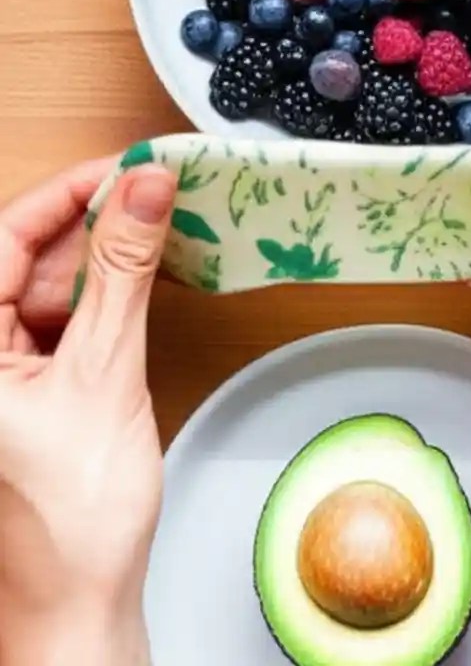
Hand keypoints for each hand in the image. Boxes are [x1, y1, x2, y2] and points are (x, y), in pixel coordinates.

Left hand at [0, 160, 177, 665]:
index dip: (69, 194)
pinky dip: (105, 303)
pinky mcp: (28, 387)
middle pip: (25, 258)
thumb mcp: (102, 375)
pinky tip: (144, 288)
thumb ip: (123, 276)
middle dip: (93, 227)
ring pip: (48, 289)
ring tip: (162, 242)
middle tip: (160, 199)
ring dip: (105, 265)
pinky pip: (62, 323)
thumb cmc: (70, 514)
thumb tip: (142, 196)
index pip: (3, 236)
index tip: (128, 168)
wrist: (78, 594)